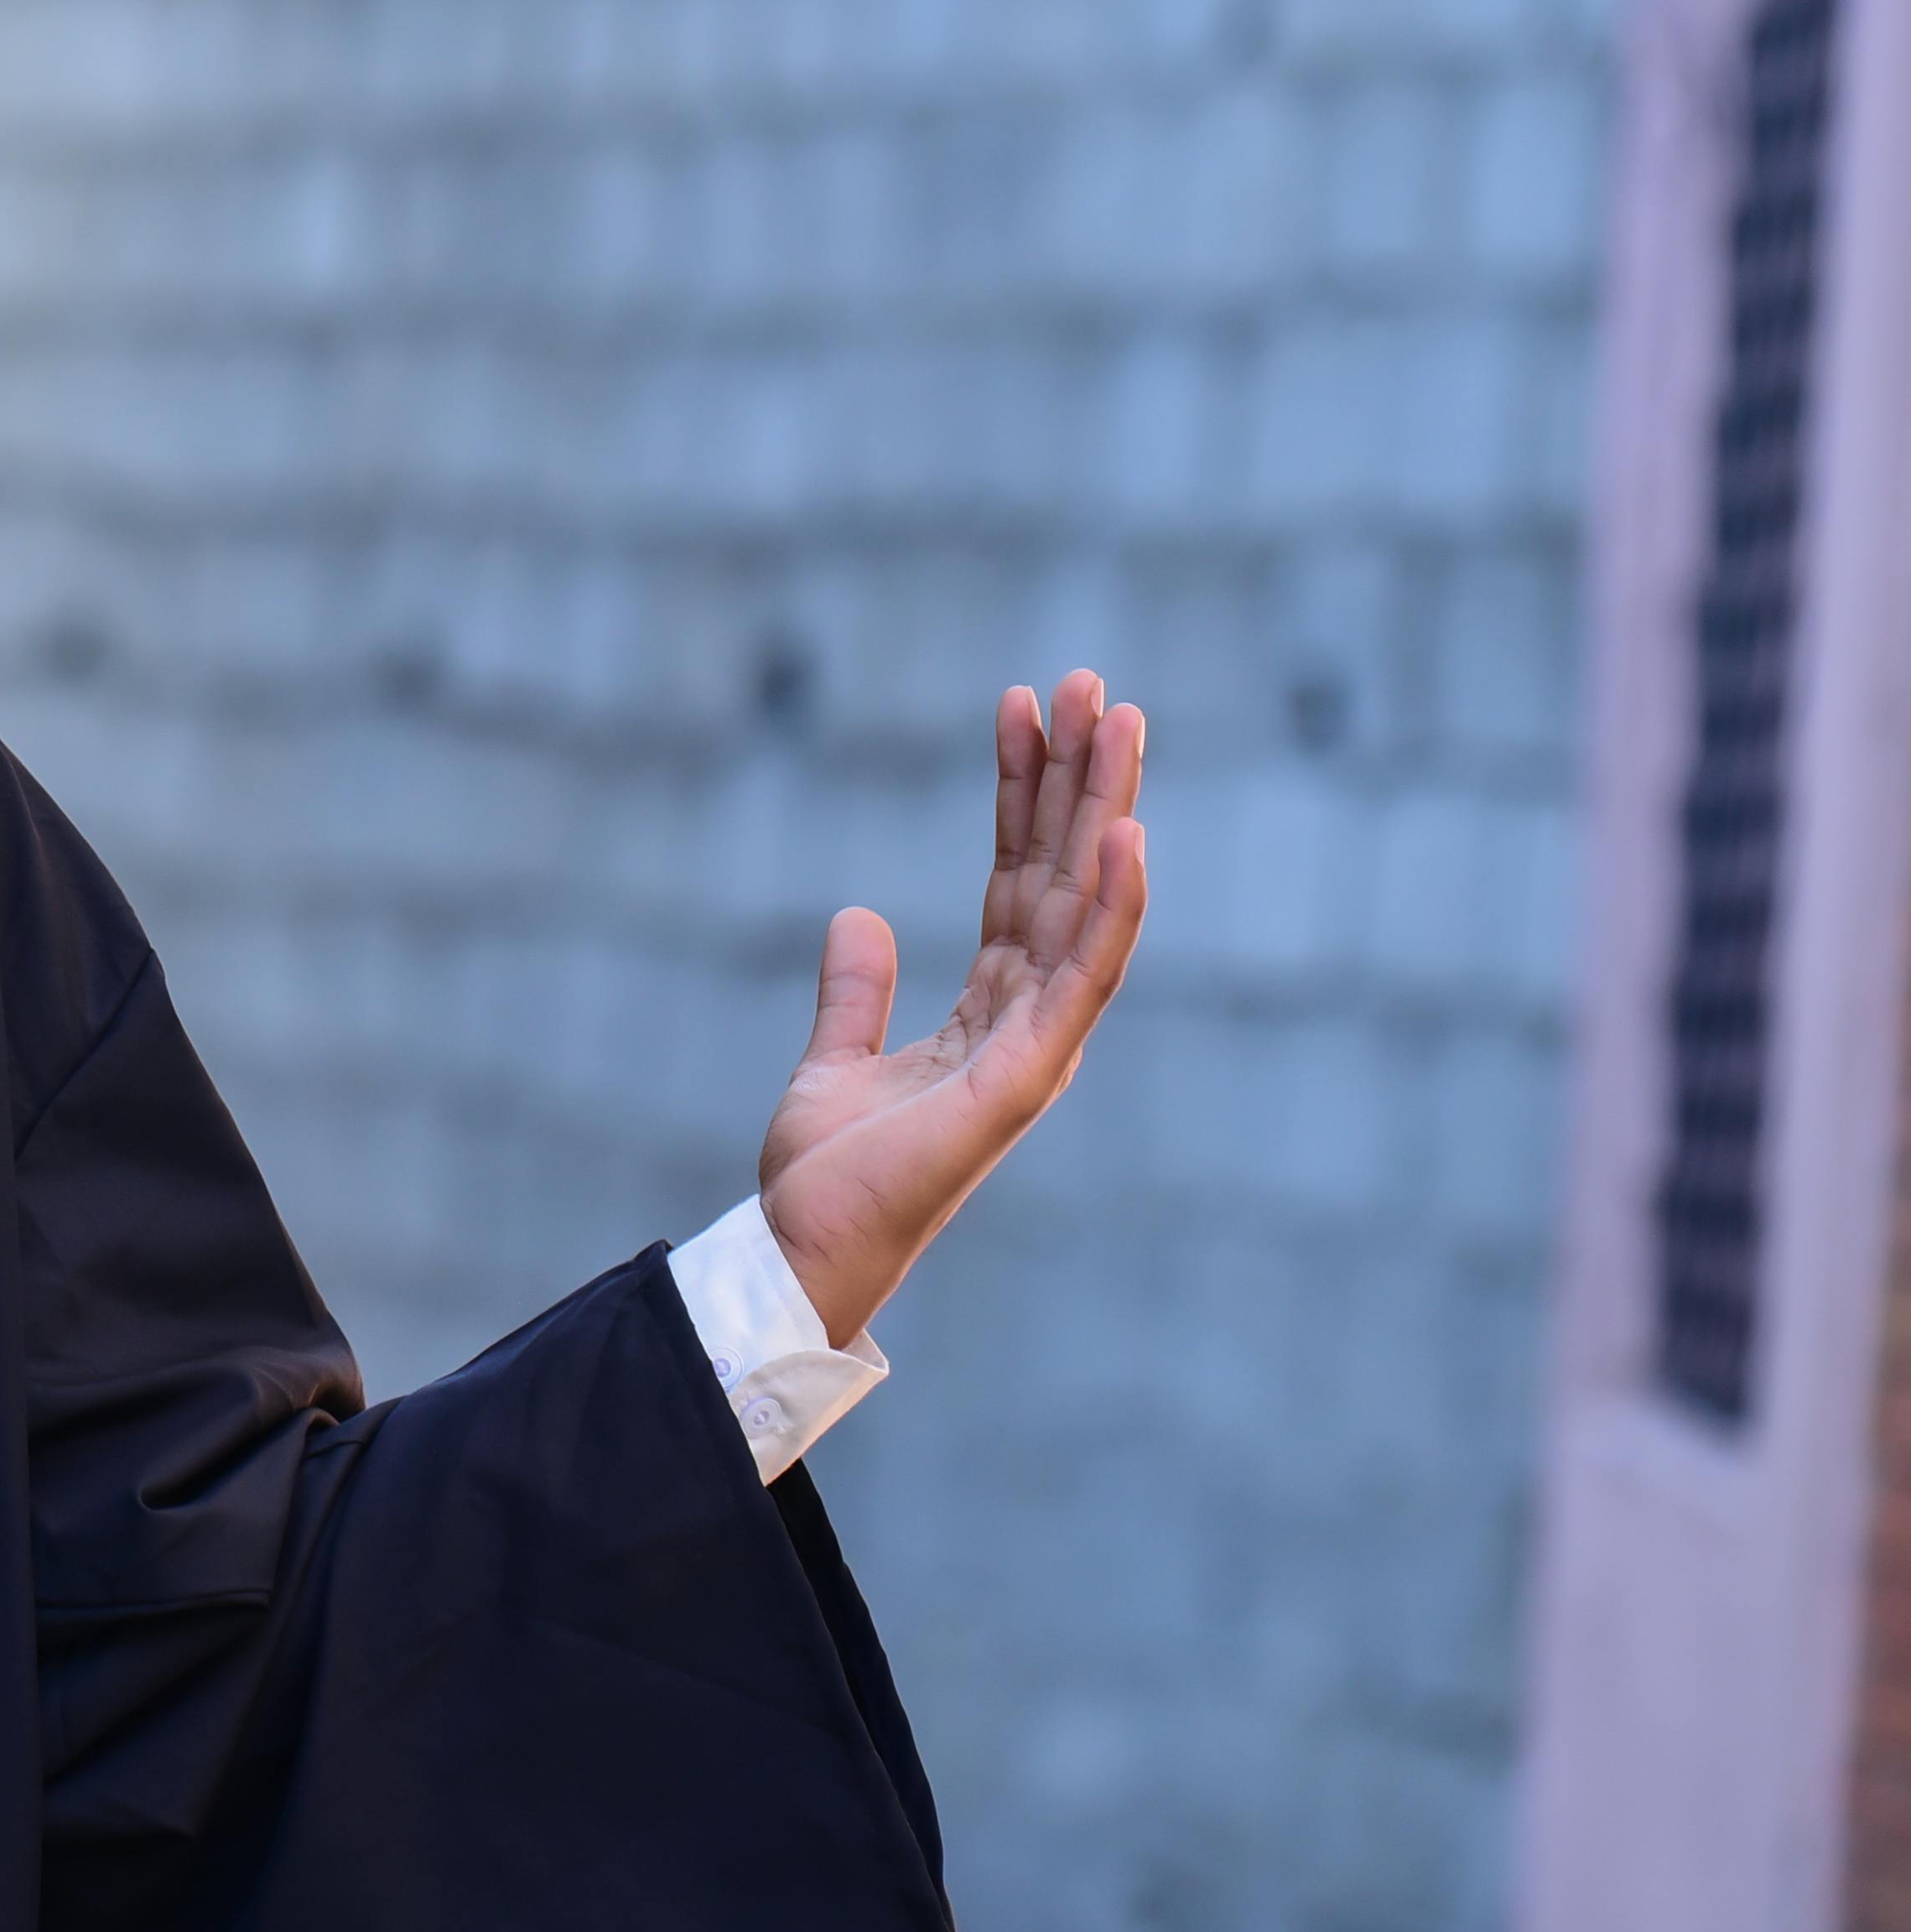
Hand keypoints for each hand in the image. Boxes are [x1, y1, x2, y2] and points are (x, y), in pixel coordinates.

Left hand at [756, 670, 1149, 1343]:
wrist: (804, 1249)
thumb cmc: (828, 1176)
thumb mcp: (835, 1061)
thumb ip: (856, 990)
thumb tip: (860, 913)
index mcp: (992, 1011)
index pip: (1019, 879)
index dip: (1023, 794)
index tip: (1022, 708)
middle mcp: (1030, 1020)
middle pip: (1064, 875)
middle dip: (1079, 778)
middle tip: (1089, 682)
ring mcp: (1038, 1046)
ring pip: (1085, 904)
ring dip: (1107, 810)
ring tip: (1117, 718)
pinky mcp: (1028, 1076)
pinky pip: (1083, 976)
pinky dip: (1112, 905)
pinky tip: (1127, 834)